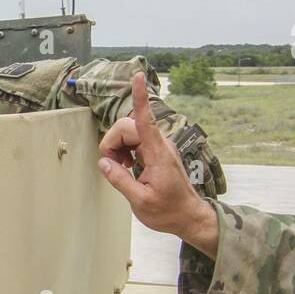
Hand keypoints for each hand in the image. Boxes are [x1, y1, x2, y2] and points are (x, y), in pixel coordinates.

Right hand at [98, 72, 219, 258]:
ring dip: (118, 147)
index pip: (146, 120)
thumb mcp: (140, 201)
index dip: (140, 97)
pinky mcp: (158, 152)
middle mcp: (160, 145)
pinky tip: (128, 167)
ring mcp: (160, 148)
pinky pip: (135, 141)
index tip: (138, 76)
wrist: (190, 217)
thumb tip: (104, 163)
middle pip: (128, 127)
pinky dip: (125, 151)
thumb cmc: (169, 212)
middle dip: (112, 141)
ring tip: (121, 168)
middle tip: (112, 165)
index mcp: (158, 154)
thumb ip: (120, 180)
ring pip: (129, 133)